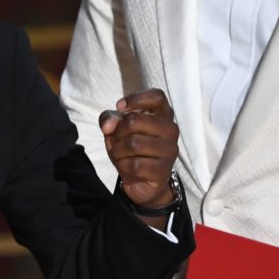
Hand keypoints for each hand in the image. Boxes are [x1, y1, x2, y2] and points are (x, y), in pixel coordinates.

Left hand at [99, 88, 179, 209]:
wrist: (141, 181)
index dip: (136, 99)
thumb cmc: (131, 148)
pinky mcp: (163, 170)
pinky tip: (126, 166)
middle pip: (135, 120)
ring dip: (118, 150)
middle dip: (117, 132)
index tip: (120, 106)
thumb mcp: (117, 129)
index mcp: (164, 115)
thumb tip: (108, 126)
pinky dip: (123, 165)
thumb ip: (109, 119)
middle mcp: (171, 130)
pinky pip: (135, 164)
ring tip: (119, 154)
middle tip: (116, 140)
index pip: (157, 97)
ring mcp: (169, 150)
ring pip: (133, 144)